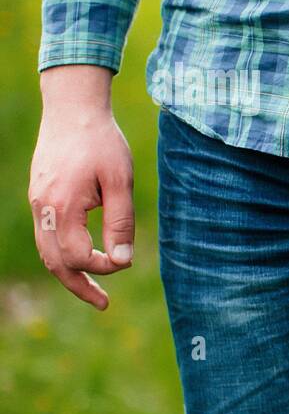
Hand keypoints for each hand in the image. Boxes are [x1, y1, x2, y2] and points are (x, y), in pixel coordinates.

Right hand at [28, 66, 134, 309]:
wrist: (73, 108)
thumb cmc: (102, 142)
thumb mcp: (121, 181)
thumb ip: (121, 222)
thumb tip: (122, 262)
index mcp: (63, 207)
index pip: (78, 257)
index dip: (102, 267)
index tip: (125, 260)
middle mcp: (43, 209)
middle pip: (55, 262)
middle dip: (79, 286)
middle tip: (104, 305)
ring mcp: (37, 203)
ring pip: (47, 251)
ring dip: (69, 273)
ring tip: (94, 290)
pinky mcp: (40, 196)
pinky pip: (47, 235)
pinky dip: (63, 253)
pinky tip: (83, 258)